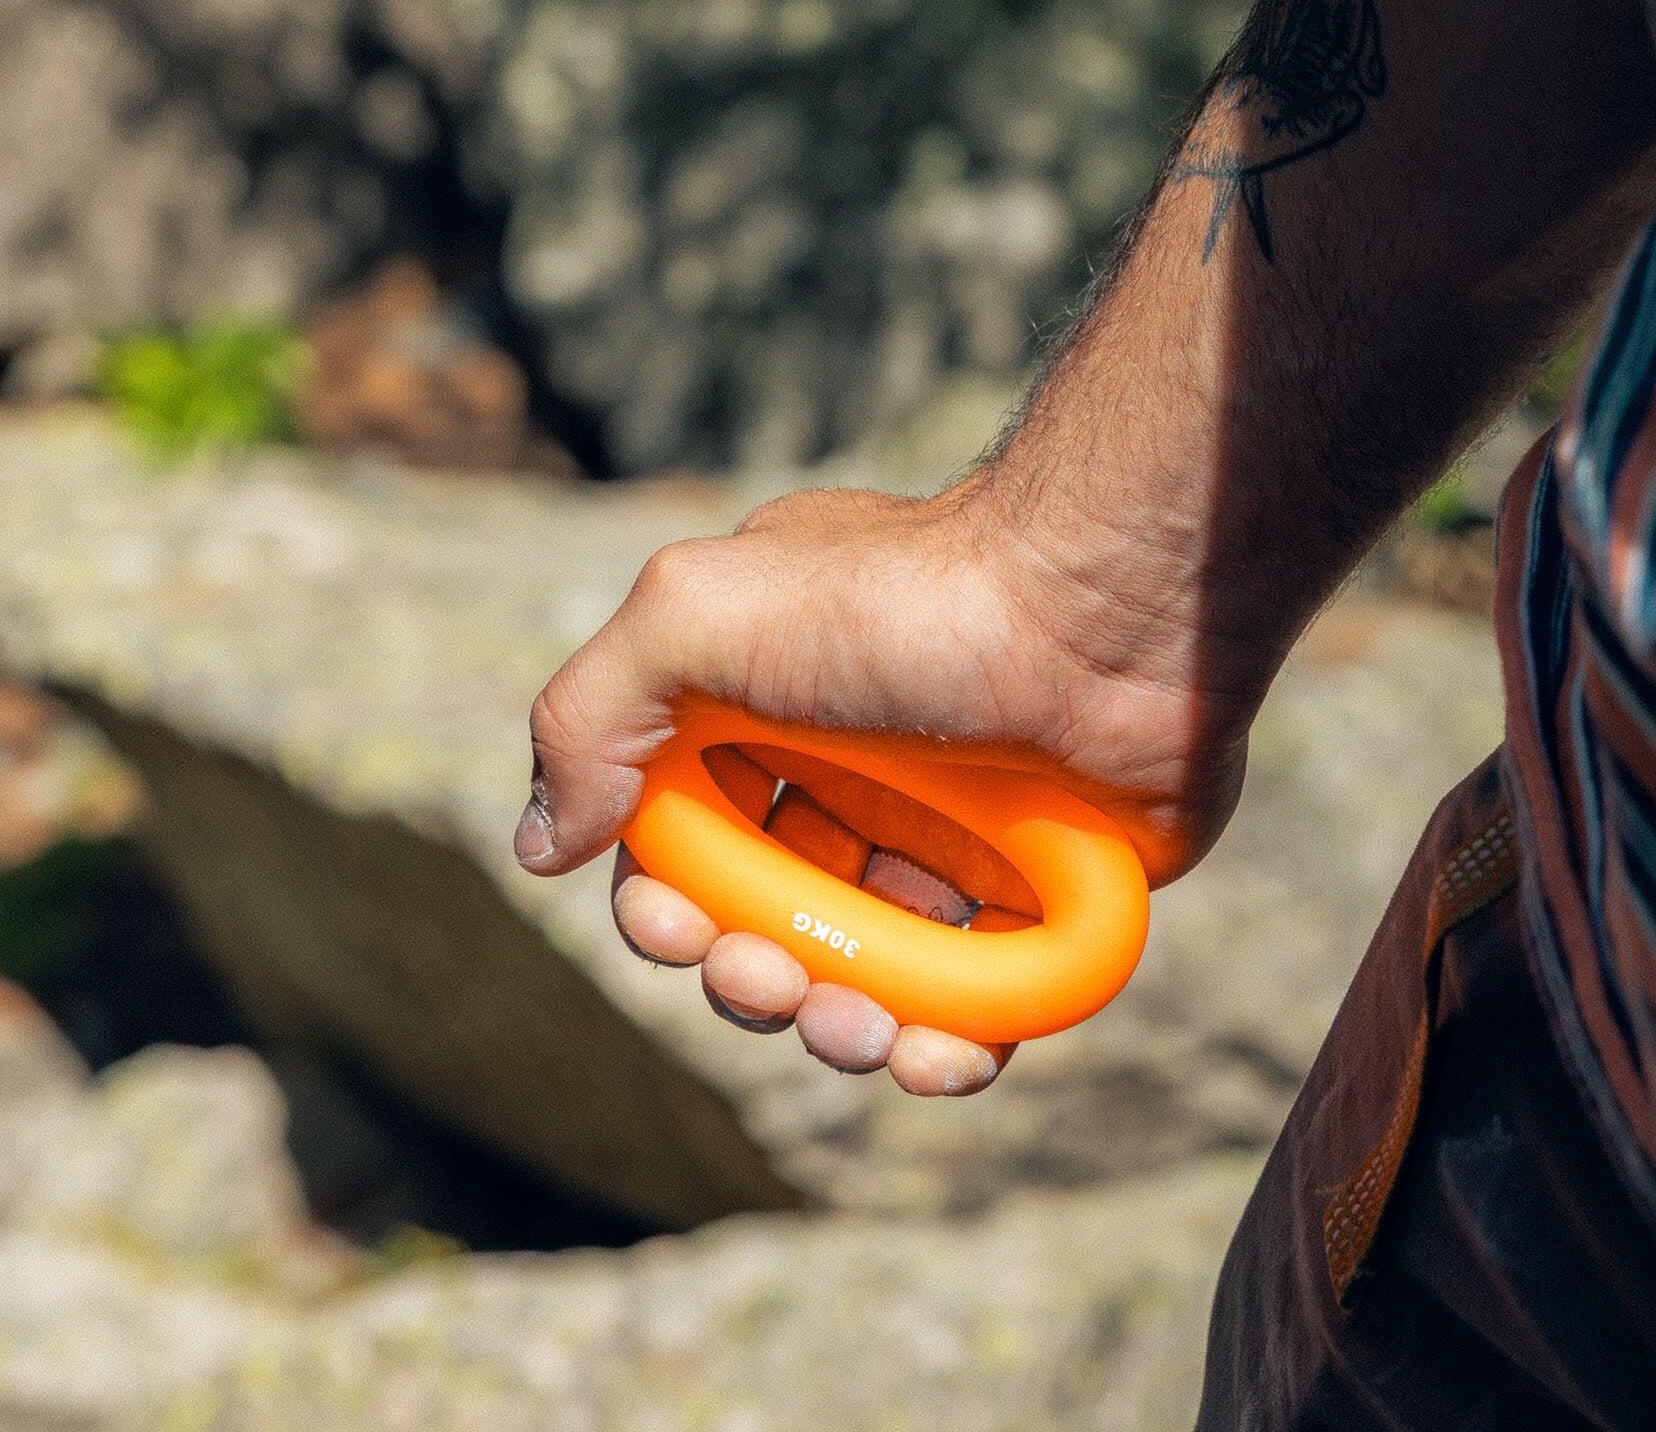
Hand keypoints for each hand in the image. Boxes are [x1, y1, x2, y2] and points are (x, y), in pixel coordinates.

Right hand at [516, 477, 1257, 1094]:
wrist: (1109, 609)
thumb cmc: (906, 603)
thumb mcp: (698, 614)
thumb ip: (589, 714)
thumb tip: (541, 848)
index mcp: (767, 705)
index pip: (682, 835)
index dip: (662, 902)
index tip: (676, 922)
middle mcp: (854, 771)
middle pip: (768, 921)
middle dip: (744, 979)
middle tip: (768, 980)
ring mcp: (951, 834)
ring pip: (864, 975)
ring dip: (835, 1030)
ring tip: (858, 1028)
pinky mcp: (1042, 891)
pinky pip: (976, 1003)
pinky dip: (943, 1050)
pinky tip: (934, 1056)